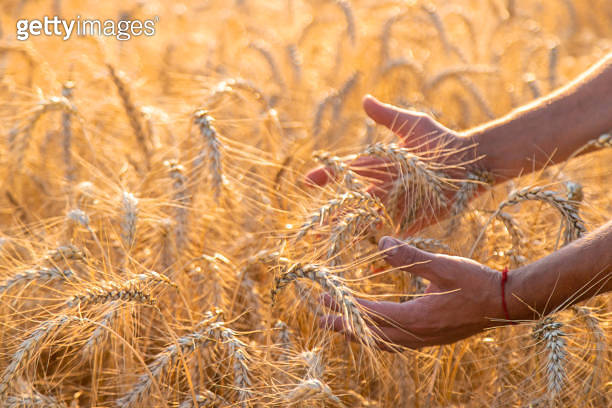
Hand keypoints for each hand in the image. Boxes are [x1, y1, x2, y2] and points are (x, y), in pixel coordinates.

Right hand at [306, 95, 484, 232]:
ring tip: (332, 240)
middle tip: (314, 223)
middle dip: (335, 210)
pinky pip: (395, 233)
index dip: (328, 176)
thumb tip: (365, 100)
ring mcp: (399, 204)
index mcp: (381, 164)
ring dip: (351, 229)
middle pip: (354, 200)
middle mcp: (386, 186)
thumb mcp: (413, 125)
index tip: (307, 181)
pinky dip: (381, 242)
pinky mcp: (415, 219)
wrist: (472, 162)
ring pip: (369, 218)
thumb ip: (388, 117)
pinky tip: (364, 253)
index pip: (348, 171)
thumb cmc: (442, 142)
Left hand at [320, 236, 505, 349]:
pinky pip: (398, 343)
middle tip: (322, 317)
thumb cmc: (476, 282)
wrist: (506, 303)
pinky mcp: (434, 339)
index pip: (371, 314)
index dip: (346, 306)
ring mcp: (426, 340)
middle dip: (344, 326)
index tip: (325, 298)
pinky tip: (378, 327)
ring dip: (361, 333)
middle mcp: (417, 335)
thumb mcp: (442, 265)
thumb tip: (381, 241)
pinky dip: (380, 336)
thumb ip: (410, 256)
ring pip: (384, 342)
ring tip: (343, 326)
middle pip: (371, 335)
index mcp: (416, 318)